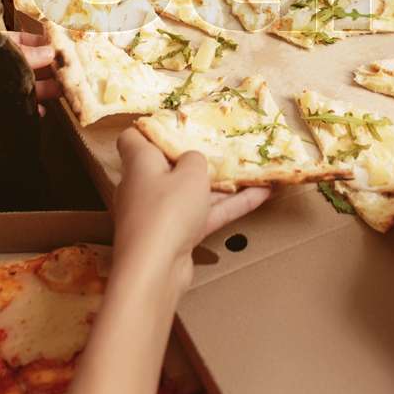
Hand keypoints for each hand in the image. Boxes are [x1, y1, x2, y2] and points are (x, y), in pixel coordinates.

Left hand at [0, 29, 60, 139]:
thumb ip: (4, 53)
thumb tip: (46, 53)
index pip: (15, 40)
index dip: (39, 43)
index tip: (66, 47)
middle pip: (18, 67)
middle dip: (45, 69)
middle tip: (73, 74)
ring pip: (13, 92)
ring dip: (38, 92)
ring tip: (64, 95)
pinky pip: (1, 118)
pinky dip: (21, 116)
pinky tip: (39, 117)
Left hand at [113, 130, 268, 291]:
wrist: (156, 269)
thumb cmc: (167, 209)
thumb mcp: (190, 172)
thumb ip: (195, 159)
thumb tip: (192, 159)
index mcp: (139, 163)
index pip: (132, 139)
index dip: (151, 129)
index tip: (177, 124)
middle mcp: (144, 187)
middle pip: (168, 166)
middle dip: (195, 159)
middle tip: (221, 146)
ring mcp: (160, 214)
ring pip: (191, 193)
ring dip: (221, 184)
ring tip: (252, 170)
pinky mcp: (176, 237)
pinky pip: (203, 215)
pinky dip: (228, 206)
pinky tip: (262, 195)